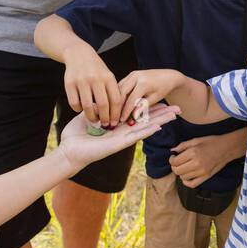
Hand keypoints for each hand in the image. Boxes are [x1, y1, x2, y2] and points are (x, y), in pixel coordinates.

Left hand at [56, 104, 180, 170]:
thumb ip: (99, 107)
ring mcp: (123, 138)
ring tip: (175, 115)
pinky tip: (159, 126)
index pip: (138, 113)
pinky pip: (135, 136)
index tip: (163, 100)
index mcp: (117, 125)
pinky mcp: (118, 144)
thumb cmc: (76, 135)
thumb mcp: (88, 116)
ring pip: (146, 128)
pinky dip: (147, 131)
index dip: (151, 107)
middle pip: (147, 120)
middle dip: (162, 114)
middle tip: (178, 108)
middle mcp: (123, 131)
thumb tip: (103, 97)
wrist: (69, 150)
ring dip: (161, 121)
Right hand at [62, 45, 122, 128]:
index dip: (116, 114)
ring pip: (87, 106)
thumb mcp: (108, 76)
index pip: (116, 100)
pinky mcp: (69, 83)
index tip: (115, 122)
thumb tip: (116, 114)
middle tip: (105, 124)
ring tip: (94, 120)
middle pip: (102, 105)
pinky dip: (78, 109)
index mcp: (108, 77)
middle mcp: (95, 78)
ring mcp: (81, 81)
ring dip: (91, 117)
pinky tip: (81, 109)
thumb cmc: (97, 70)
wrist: (78, 54)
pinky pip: (74, 103)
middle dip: (104, 118)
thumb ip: (112, 92)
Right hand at [115, 69, 182, 122]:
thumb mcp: (154, 99)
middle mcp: (136, 76)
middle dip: (118, 105)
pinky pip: (121, 85)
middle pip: (121, 92)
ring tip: (115, 112)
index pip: (131, 99)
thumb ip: (142, 107)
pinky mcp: (130, 75)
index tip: (122, 120)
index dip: (126, 111)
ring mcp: (132, 74)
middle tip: (115, 117)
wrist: (167, 76)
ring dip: (116, 100)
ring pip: (119, 88)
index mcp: (143, 83)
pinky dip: (118, 95)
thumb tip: (132, 117)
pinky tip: (117, 104)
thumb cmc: (163, 89)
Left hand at [169, 130, 242, 187]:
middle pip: (177, 171)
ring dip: (181, 173)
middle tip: (177, 162)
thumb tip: (172, 151)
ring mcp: (202, 172)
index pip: (175, 161)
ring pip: (183, 177)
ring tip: (184, 167)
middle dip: (174, 166)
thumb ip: (182, 145)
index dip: (171, 159)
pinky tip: (186, 177)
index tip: (173, 157)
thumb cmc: (211, 142)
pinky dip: (186, 182)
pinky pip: (192, 184)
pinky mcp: (206, 177)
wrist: (226, 148)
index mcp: (193, 152)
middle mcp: (197, 163)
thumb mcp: (196, 140)